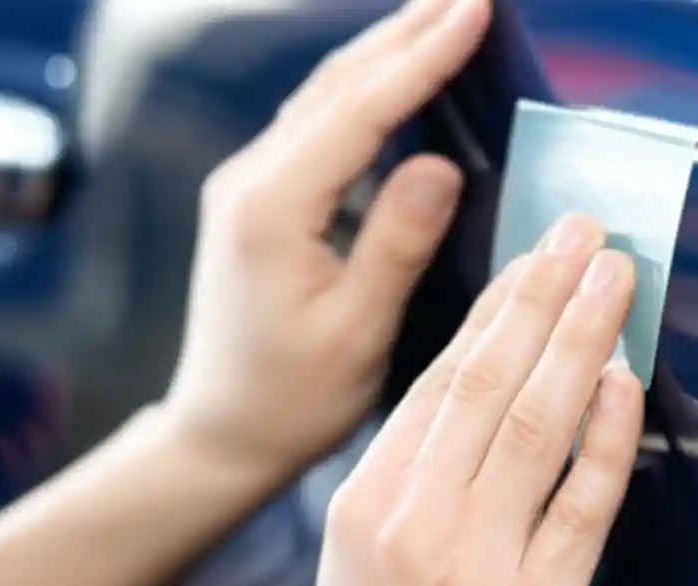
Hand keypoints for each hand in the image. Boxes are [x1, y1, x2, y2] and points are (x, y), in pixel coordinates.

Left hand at [161, 0, 491, 480]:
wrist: (222, 432)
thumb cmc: (292, 397)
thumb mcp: (358, 330)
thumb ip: (397, 242)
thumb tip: (443, 164)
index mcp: (273, 207)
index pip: (360, 111)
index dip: (422, 58)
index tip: (475, 13)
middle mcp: (251, 181)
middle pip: (338, 85)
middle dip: (406, 33)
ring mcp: (251, 186)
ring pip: (326, 98)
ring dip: (386, 53)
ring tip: (442, 15)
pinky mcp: (261, 201)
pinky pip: (319, 126)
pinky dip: (366, 93)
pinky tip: (397, 78)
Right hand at [306, 215, 643, 585]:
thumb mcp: (363, 550)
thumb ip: (416, 467)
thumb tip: (481, 380)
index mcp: (370, 497)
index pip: (443, 377)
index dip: (498, 306)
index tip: (534, 257)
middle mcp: (418, 520)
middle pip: (491, 380)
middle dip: (544, 294)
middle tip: (584, 233)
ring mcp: (478, 563)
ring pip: (540, 423)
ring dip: (584, 339)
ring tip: (616, 279)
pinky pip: (584, 502)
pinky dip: (611, 436)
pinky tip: (629, 381)